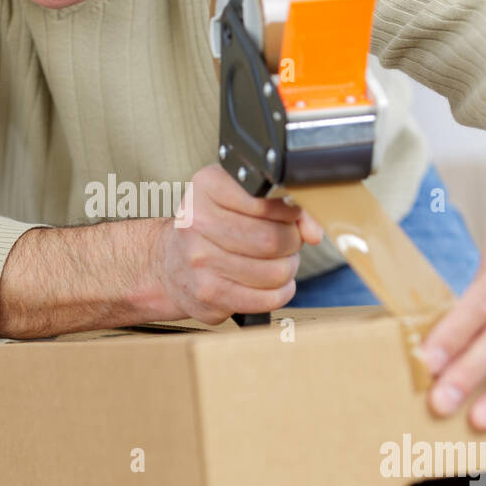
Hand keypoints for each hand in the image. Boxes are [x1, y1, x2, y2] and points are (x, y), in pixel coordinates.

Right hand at [150, 163, 323, 324]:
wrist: (170, 263)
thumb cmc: (213, 228)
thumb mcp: (239, 199)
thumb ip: (284, 204)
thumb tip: (314, 230)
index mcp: (206, 187)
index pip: (265, 199)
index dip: (289, 210)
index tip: (291, 215)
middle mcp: (197, 222)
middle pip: (272, 239)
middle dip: (291, 243)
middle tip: (285, 242)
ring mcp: (199, 262)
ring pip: (275, 271)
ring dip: (287, 269)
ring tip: (276, 262)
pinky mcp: (208, 296)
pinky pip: (268, 299)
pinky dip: (280, 292)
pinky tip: (270, 284)